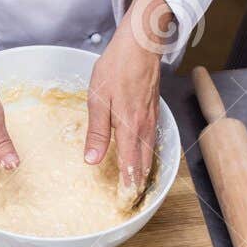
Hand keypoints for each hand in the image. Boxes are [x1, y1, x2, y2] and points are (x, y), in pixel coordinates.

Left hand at [88, 0, 168, 203]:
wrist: (141, 42)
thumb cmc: (118, 66)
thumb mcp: (98, 98)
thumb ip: (97, 132)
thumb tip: (93, 161)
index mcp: (129, 127)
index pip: (132, 167)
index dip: (129, 187)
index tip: (125, 203)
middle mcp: (144, 127)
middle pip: (145, 164)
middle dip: (139, 185)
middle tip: (132, 201)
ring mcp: (151, 117)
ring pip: (150, 152)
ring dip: (145, 171)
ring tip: (138, 186)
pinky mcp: (153, 108)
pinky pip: (152, 139)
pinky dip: (148, 154)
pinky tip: (143, 155)